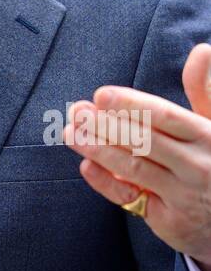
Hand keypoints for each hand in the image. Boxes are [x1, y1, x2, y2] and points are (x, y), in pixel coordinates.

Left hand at [63, 43, 210, 270]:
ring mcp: (184, 195)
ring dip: (98, 150)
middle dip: (107, 125)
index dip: (132, 104)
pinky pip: (131, 198)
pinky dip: (106, 183)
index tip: (100, 95)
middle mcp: (199, 166)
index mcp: (208, 136)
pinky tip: (86, 166)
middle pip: (146, 142)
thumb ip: (202, 88)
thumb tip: (202, 49)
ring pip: (135, 169)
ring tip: (72, 133)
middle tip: (76, 111)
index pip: (167, 117)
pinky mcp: (170, 222)